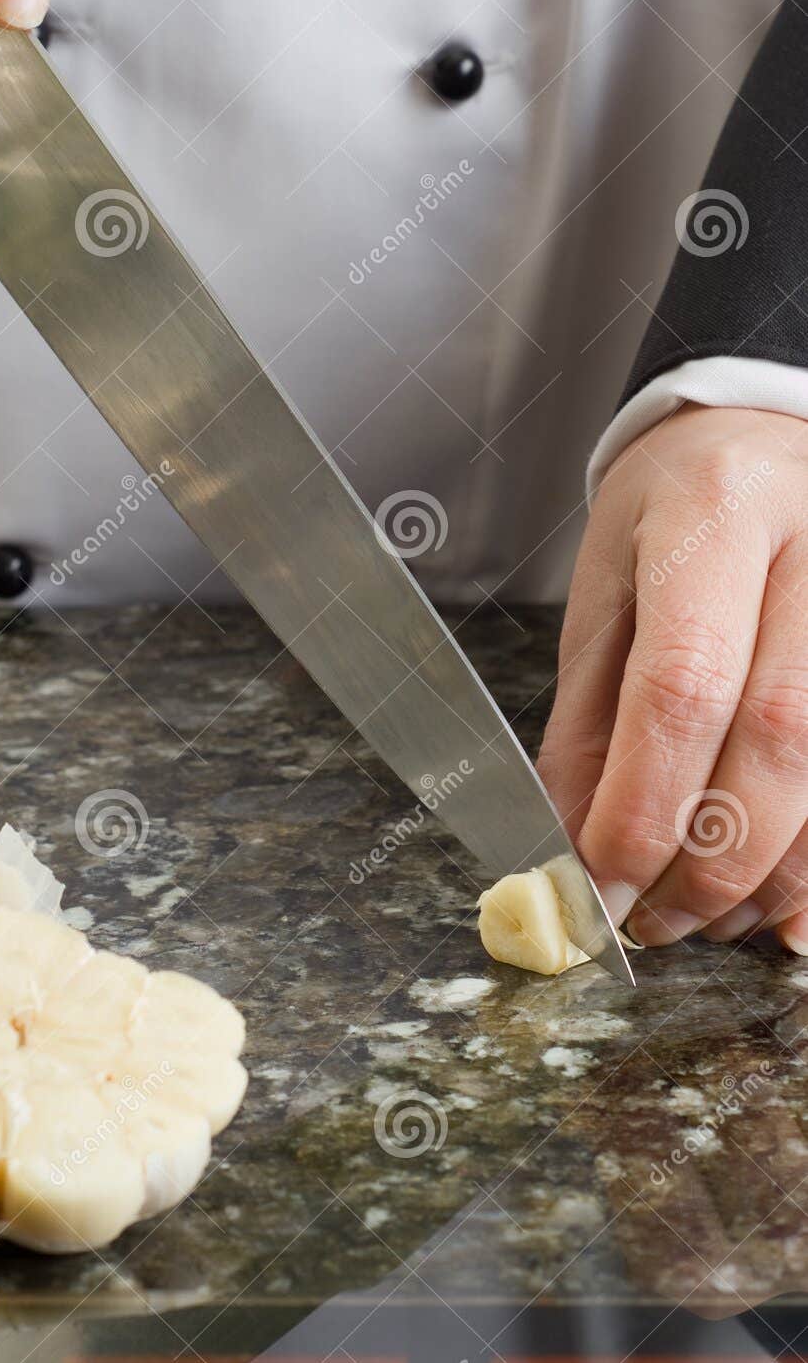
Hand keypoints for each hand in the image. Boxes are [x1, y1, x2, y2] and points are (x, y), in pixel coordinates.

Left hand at [538, 403, 807, 952]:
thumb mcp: (605, 595)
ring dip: (781, 872)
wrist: (768, 440)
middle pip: (785, 732)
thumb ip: (590, 724)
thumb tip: (576, 850)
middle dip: (715, 856)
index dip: (644, 802)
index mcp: (718, 514)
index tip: (603, 883)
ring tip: (713, 921)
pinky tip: (794, 913)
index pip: (685, 680)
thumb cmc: (675, 515)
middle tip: (658, 922)